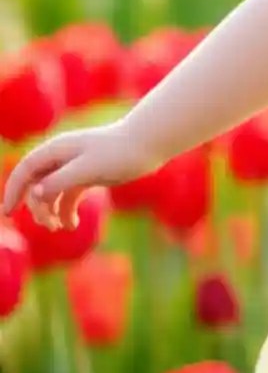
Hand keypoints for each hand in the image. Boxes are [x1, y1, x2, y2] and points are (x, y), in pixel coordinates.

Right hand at [2, 122, 159, 229]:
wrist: (149, 144)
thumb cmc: (119, 153)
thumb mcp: (88, 169)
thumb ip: (60, 181)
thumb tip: (35, 193)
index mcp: (56, 150)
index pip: (24, 170)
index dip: (13, 191)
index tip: (8, 213)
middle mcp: (62, 157)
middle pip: (36, 183)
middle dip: (35, 205)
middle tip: (47, 225)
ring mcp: (75, 166)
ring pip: (52, 191)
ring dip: (51, 210)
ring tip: (59, 228)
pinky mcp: (89, 174)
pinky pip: (69, 194)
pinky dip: (67, 210)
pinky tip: (71, 225)